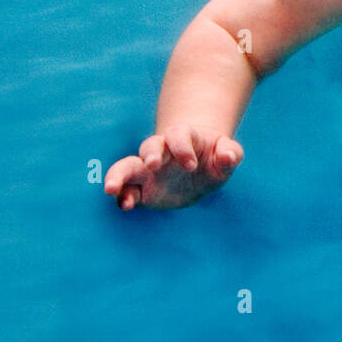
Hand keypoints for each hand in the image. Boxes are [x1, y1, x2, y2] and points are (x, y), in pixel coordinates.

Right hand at [105, 124, 243, 209]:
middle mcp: (162, 152)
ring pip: (128, 167)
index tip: (191, 165)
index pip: (178, 136)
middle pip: (149, 146)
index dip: (183, 147)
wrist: (198, 168)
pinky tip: (125, 205)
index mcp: (183, 138)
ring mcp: (149, 171)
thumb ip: (230, 153)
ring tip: (111, 188)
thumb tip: (229, 156)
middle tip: (151, 164)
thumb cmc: (214, 158)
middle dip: (150, 154)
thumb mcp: (227, 154)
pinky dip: (122, 196)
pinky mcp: (143, 190)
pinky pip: (128, 191)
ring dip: (119, 175)